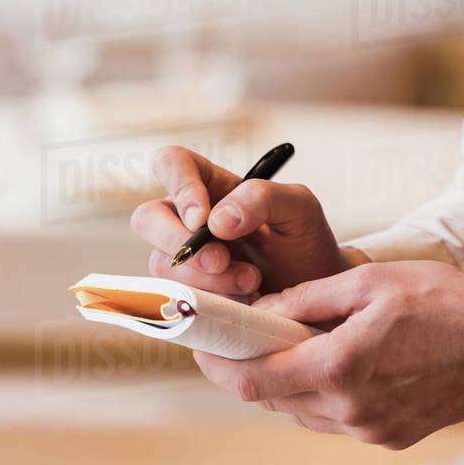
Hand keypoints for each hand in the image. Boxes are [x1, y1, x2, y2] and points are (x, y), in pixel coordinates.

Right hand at [131, 145, 365, 297]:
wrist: (315, 296)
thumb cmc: (305, 243)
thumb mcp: (300, 208)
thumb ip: (263, 198)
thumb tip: (217, 220)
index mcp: (211, 184)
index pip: (172, 164)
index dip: (178, 186)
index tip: (202, 218)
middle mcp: (188, 218)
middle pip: (148, 217)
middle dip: (179, 242)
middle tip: (220, 261)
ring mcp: (184, 258)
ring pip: (162, 262)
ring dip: (205, 278)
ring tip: (250, 282)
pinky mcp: (187, 293)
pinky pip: (174, 296)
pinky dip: (208, 300)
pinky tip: (241, 300)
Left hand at [193, 260, 463, 448]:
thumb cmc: (444, 300)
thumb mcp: (369, 282)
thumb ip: (307, 299)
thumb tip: (260, 312)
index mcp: (341, 368)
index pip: (254, 380)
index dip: (218, 365)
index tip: (200, 346)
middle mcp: (351, 409)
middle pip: (272, 399)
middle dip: (248, 369)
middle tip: (238, 337)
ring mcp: (372, 429)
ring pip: (301, 412)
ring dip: (284, 382)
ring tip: (285, 344)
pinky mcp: (391, 437)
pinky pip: (333, 420)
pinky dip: (319, 395)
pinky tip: (331, 363)